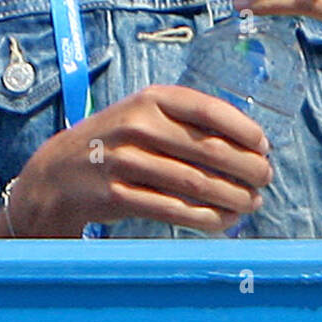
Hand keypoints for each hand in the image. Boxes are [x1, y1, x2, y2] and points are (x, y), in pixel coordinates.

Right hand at [5, 84, 272, 235]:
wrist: (56, 173)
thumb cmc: (116, 142)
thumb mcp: (144, 115)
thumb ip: (185, 122)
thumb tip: (247, 143)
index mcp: (151, 99)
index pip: (208, 109)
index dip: (243, 130)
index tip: (264, 146)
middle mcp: (138, 125)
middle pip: (206, 149)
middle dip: (245, 167)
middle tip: (265, 179)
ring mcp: (124, 160)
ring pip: (194, 183)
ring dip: (231, 197)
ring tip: (252, 203)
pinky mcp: (116, 195)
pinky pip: (172, 210)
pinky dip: (204, 219)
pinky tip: (223, 222)